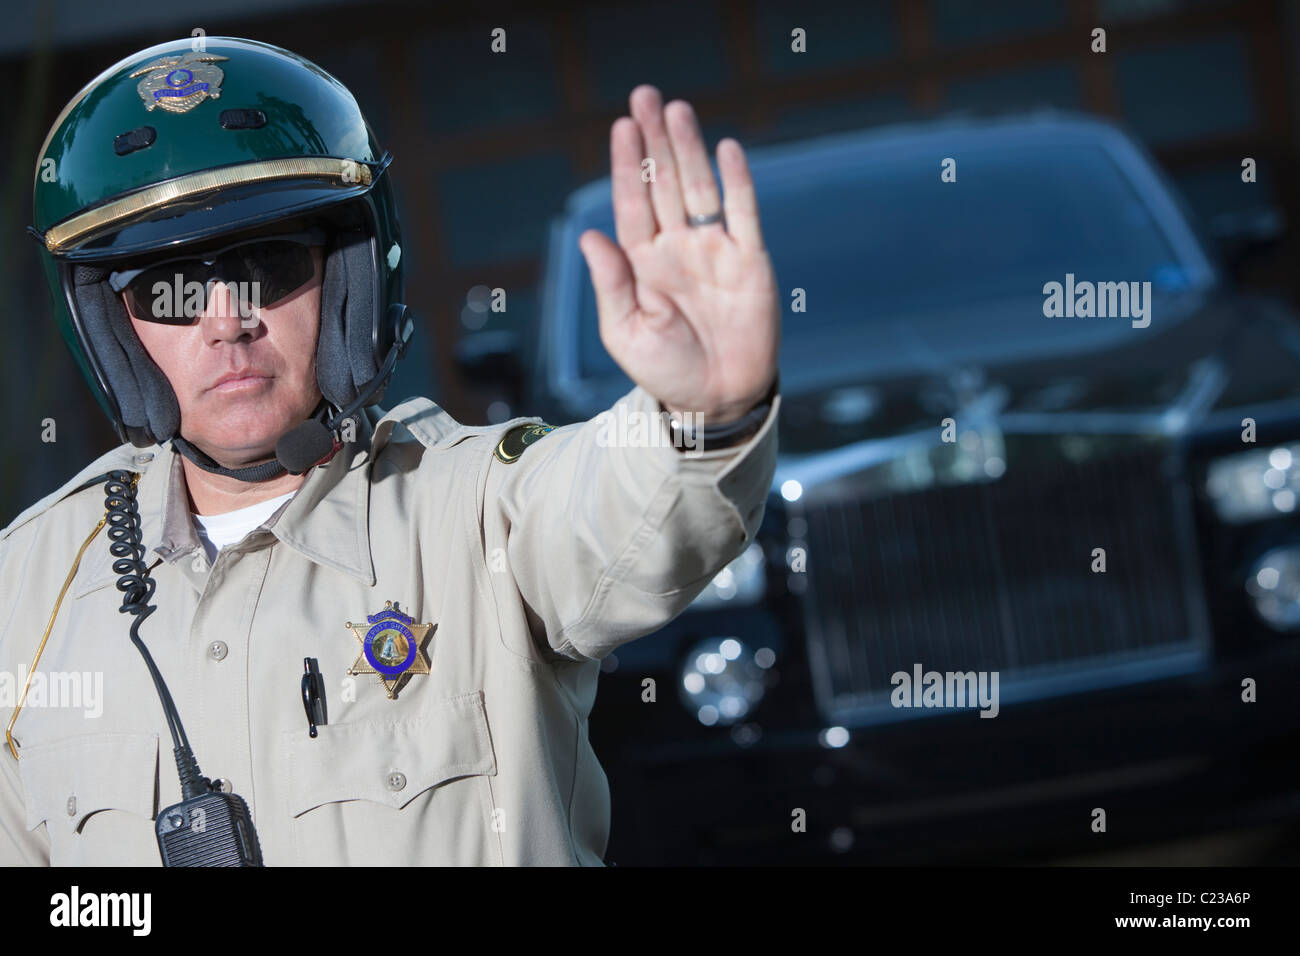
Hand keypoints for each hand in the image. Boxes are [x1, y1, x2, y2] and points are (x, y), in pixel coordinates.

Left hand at [579, 85, 779, 423]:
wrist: (716, 399)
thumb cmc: (664, 370)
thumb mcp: (626, 332)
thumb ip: (612, 283)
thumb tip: (588, 234)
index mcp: (641, 262)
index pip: (632, 202)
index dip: (628, 165)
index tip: (621, 127)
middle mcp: (676, 247)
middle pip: (664, 183)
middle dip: (654, 141)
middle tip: (645, 96)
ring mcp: (713, 250)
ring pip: (699, 188)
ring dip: (688, 149)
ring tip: (676, 109)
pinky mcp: (749, 260)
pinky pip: (743, 212)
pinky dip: (736, 180)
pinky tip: (725, 148)